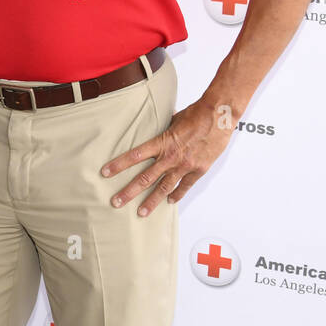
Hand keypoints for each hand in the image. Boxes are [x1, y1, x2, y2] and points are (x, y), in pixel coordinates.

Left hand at [101, 97, 235, 216]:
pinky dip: (177, 195)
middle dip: (129, 192)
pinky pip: (185, 186)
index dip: (119, 165)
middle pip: (145, 178)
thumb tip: (156, 128)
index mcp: (163, 142)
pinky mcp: (199, 170)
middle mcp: (171, 157)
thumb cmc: (197, 113)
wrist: (220, 115)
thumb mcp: (174, 119)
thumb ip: (164, 130)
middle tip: (116, 202)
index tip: (105, 173)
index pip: (135, 156)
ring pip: (164, 187)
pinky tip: (169, 202)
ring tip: (141, 212)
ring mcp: (185, 165)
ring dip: (151, 201)